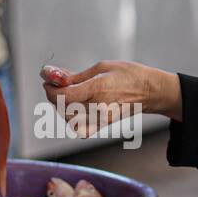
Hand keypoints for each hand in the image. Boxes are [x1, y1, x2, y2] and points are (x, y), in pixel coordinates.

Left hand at [42, 60, 182, 132]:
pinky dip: (73, 120)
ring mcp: (101, 118)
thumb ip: (76, 76)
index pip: (64, 96)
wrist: (149, 91)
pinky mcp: (103, 125)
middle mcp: (98, 106)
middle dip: (54, 95)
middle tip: (56, 83)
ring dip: (62, 106)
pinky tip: (75, 108)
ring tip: (68, 93)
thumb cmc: (128, 75)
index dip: (51, 89)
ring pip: (68, 118)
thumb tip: (52, 75)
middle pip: (63, 107)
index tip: (48, 80)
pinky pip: (80, 129)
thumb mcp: (101, 67)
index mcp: (98, 88)